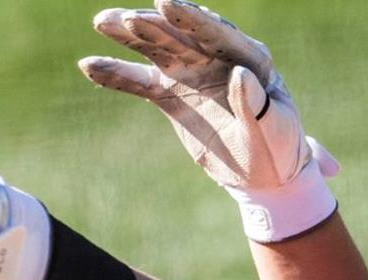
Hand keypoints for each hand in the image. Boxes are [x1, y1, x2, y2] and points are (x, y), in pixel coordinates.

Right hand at [81, 1, 338, 241]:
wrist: (265, 174)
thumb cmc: (279, 148)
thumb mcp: (276, 129)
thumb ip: (257, 104)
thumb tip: (240, 75)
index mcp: (250, 59)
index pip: (217, 33)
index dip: (192, 19)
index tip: (165, 3)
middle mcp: (216, 58)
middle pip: (181, 35)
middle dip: (154, 24)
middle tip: (126, 18)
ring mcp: (190, 72)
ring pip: (155, 48)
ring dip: (129, 35)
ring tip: (102, 22)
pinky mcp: (171, 93)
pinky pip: (139, 82)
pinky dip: (115, 74)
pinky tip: (89, 66)